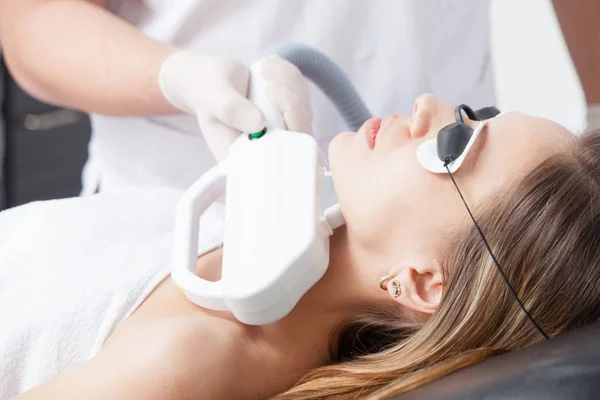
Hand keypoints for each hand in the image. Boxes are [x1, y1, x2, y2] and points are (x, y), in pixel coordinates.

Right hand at [159, 51, 311, 160]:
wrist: (209, 79)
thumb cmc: (206, 91)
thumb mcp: (214, 98)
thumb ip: (232, 110)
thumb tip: (260, 124)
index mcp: (247, 158)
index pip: (283, 154)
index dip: (290, 123)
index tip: (271, 90)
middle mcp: (267, 150)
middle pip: (300, 131)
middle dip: (289, 96)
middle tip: (267, 74)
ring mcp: (279, 134)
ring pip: (304, 111)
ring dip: (289, 82)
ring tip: (265, 67)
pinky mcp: (286, 117)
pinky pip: (302, 97)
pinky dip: (291, 77)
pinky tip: (273, 66)